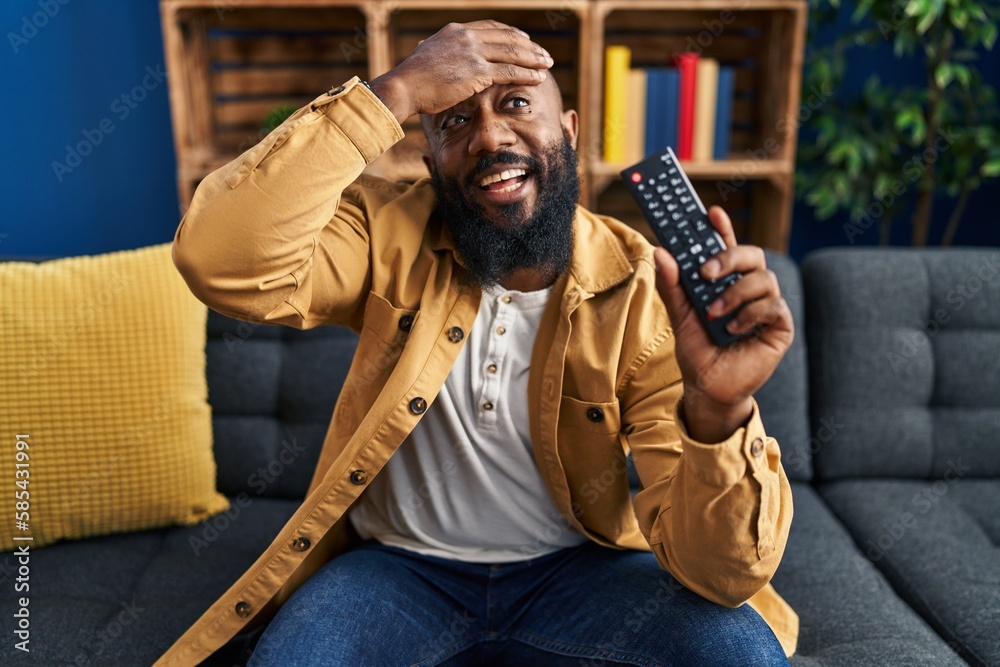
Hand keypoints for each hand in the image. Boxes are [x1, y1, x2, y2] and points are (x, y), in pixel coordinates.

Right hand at [368, 21, 553, 123]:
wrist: (404, 87)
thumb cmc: (412, 79)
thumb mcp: (427, 57)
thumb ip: (441, 54)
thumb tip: (438, 58)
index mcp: (455, 30)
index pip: (491, 28)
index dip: (511, 35)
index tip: (524, 42)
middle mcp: (466, 37)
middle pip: (507, 38)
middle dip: (529, 46)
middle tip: (544, 54)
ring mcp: (472, 52)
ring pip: (512, 52)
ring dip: (533, 59)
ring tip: (547, 64)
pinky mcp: (477, 71)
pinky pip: (509, 71)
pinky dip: (527, 74)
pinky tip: (539, 77)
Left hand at [653, 206, 793, 442]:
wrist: (708, 387)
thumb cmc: (697, 350)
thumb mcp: (679, 316)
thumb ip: (672, 285)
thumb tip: (660, 252)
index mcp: (726, 281)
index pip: (727, 246)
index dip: (722, 228)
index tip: (711, 213)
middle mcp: (750, 287)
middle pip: (752, 255)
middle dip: (728, 257)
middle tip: (705, 272)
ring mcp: (767, 305)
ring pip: (764, 278)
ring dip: (735, 294)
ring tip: (713, 314)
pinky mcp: (780, 325)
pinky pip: (773, 306)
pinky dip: (749, 314)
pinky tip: (731, 329)